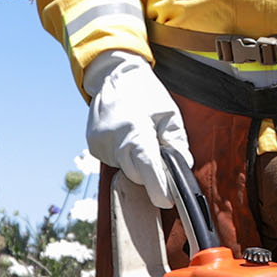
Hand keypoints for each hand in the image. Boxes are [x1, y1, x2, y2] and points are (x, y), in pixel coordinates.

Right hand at [82, 51, 189, 198]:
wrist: (114, 75)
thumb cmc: (146, 94)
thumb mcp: (169, 115)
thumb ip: (177, 143)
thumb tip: (183, 167)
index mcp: (135, 129)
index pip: (146, 166)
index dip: (157, 187)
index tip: (166, 200)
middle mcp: (113, 139)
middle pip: (136, 173)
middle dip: (150, 171)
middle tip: (158, 152)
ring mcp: (100, 144)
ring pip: (125, 168)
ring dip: (136, 161)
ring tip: (140, 135)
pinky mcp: (93, 146)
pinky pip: (114, 161)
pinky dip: (124, 155)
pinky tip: (126, 135)